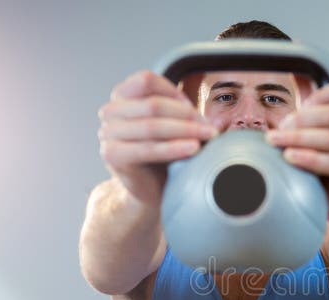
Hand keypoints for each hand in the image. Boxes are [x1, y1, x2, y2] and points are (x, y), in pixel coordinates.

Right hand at [98, 70, 217, 205]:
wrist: (149, 189)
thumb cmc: (163, 155)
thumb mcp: (175, 128)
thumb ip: (190, 117)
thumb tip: (221, 119)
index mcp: (122, 96)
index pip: (146, 80)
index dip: (174, 93)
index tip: (196, 111)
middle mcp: (110, 111)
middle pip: (152, 104)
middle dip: (186, 116)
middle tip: (210, 129)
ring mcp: (107, 133)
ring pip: (152, 125)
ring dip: (185, 130)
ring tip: (207, 137)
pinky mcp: (112, 155)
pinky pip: (148, 148)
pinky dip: (174, 148)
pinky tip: (193, 149)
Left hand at [264, 80, 328, 210]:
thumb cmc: (327, 148)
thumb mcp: (321, 120)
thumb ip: (311, 95)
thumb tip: (293, 64)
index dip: (319, 96)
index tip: (297, 107)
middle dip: (301, 121)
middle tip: (276, 128)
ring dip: (298, 139)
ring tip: (276, 141)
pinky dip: (309, 159)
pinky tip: (290, 157)